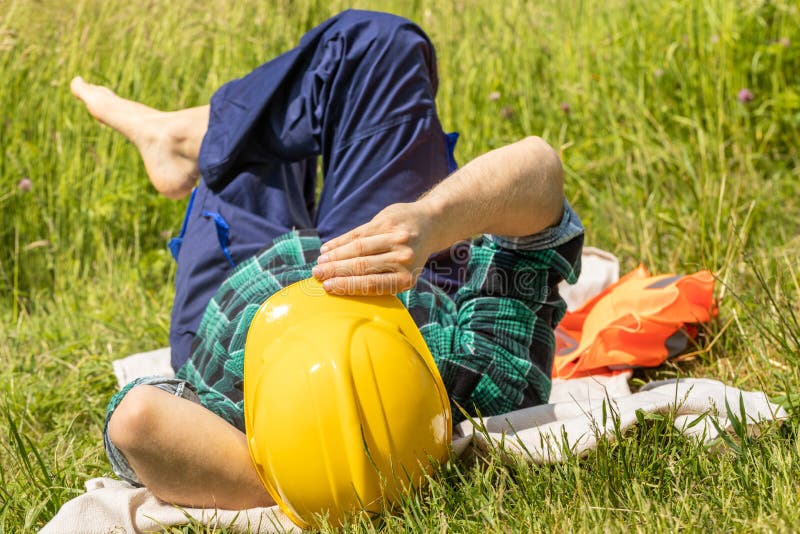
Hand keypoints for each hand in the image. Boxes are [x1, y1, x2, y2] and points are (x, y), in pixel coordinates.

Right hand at [312, 202, 437, 295]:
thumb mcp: (402, 273)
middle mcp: (403, 259)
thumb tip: (343, 287)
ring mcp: (396, 238)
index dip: (346, 285)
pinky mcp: (387, 222)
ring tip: (320, 262)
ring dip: (335, 255)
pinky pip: (358, 233)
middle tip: (317, 274)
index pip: (371, 284)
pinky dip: (341, 241)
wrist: (430, 224)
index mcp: (406, 279)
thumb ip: (378, 279)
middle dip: (335, 271)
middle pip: (362, 266)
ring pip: (358, 248)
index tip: (327, 287)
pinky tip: (328, 248)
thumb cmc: (409, 257)